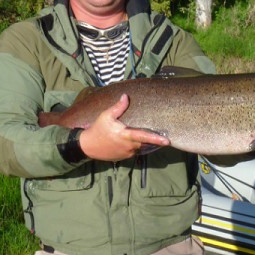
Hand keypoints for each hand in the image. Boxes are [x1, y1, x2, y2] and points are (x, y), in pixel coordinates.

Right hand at [50, 94, 169, 161]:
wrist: (87, 146)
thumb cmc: (98, 129)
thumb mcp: (106, 116)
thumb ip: (118, 107)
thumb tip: (126, 96)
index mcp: (126, 135)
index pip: (144, 137)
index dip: (156, 139)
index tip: (167, 141)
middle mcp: (129, 147)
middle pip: (144, 142)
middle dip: (150, 138)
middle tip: (155, 133)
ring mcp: (127, 154)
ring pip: (139, 147)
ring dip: (140, 142)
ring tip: (135, 135)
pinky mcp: (123, 158)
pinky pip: (133, 151)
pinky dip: (133, 146)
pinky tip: (127, 141)